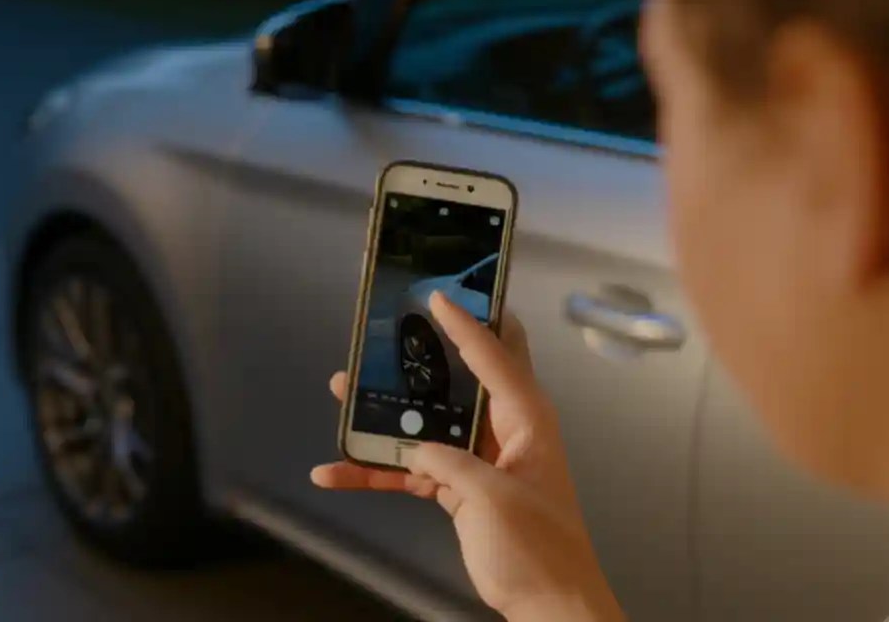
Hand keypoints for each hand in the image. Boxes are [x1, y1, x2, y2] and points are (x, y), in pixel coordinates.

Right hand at [312, 292, 623, 620]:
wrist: (550, 606)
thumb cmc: (540, 551)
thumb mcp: (491, 499)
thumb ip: (449, 463)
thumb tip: (418, 449)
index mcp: (528, 420)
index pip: (494, 356)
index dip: (465, 324)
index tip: (437, 297)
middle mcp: (506, 432)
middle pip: (458, 381)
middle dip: (419, 359)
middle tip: (388, 334)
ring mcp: (481, 461)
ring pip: (426, 423)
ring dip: (384, 414)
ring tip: (344, 393)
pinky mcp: (460, 490)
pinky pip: (413, 469)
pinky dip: (377, 472)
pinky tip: (338, 473)